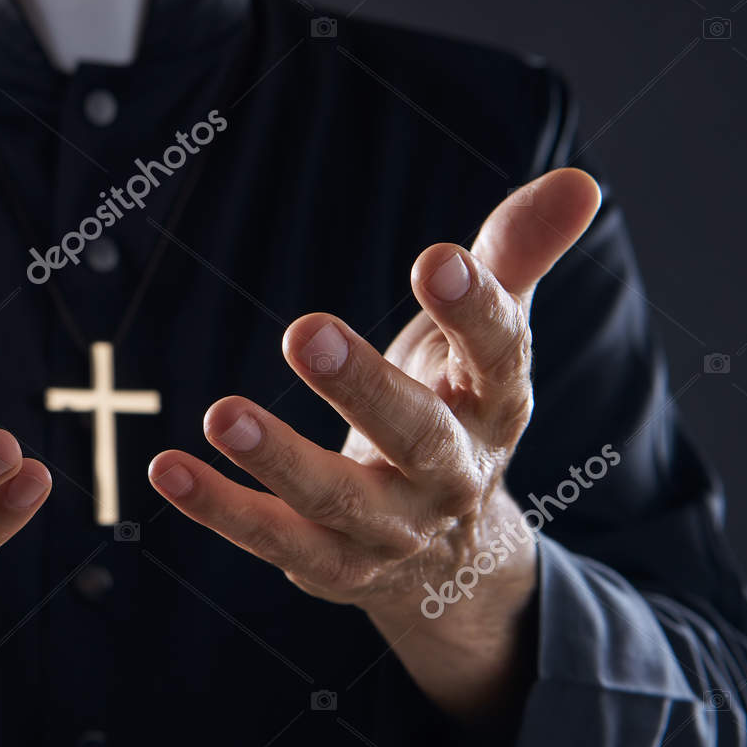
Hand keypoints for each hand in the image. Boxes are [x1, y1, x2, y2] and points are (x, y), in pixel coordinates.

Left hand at [148, 169, 602, 718]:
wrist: (449, 558)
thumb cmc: (453, 410)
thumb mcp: (482, 340)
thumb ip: (515, 257)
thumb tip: (580, 180)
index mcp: (496, 409)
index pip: (500, 359)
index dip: (475, 311)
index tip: (437, 258)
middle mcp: (451, 476)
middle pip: (416, 436)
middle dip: (363, 388)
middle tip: (305, 332)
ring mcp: (392, 530)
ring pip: (338, 499)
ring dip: (277, 458)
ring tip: (219, 413)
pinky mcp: (332, 566)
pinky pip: (274, 539)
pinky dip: (219, 508)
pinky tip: (166, 468)